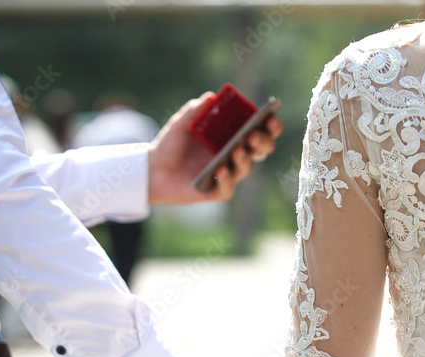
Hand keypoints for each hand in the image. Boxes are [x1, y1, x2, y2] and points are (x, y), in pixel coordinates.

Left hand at [148, 92, 282, 204]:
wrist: (153, 169)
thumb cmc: (171, 144)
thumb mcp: (181, 123)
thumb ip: (195, 110)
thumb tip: (211, 97)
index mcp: (234, 135)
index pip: (261, 130)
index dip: (271, 125)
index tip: (270, 118)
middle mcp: (235, 154)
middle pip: (262, 150)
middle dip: (262, 142)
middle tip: (252, 135)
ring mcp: (228, 173)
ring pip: (246, 168)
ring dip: (244, 159)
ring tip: (237, 149)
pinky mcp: (215, 190)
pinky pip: (227, 188)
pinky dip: (226, 179)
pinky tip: (220, 168)